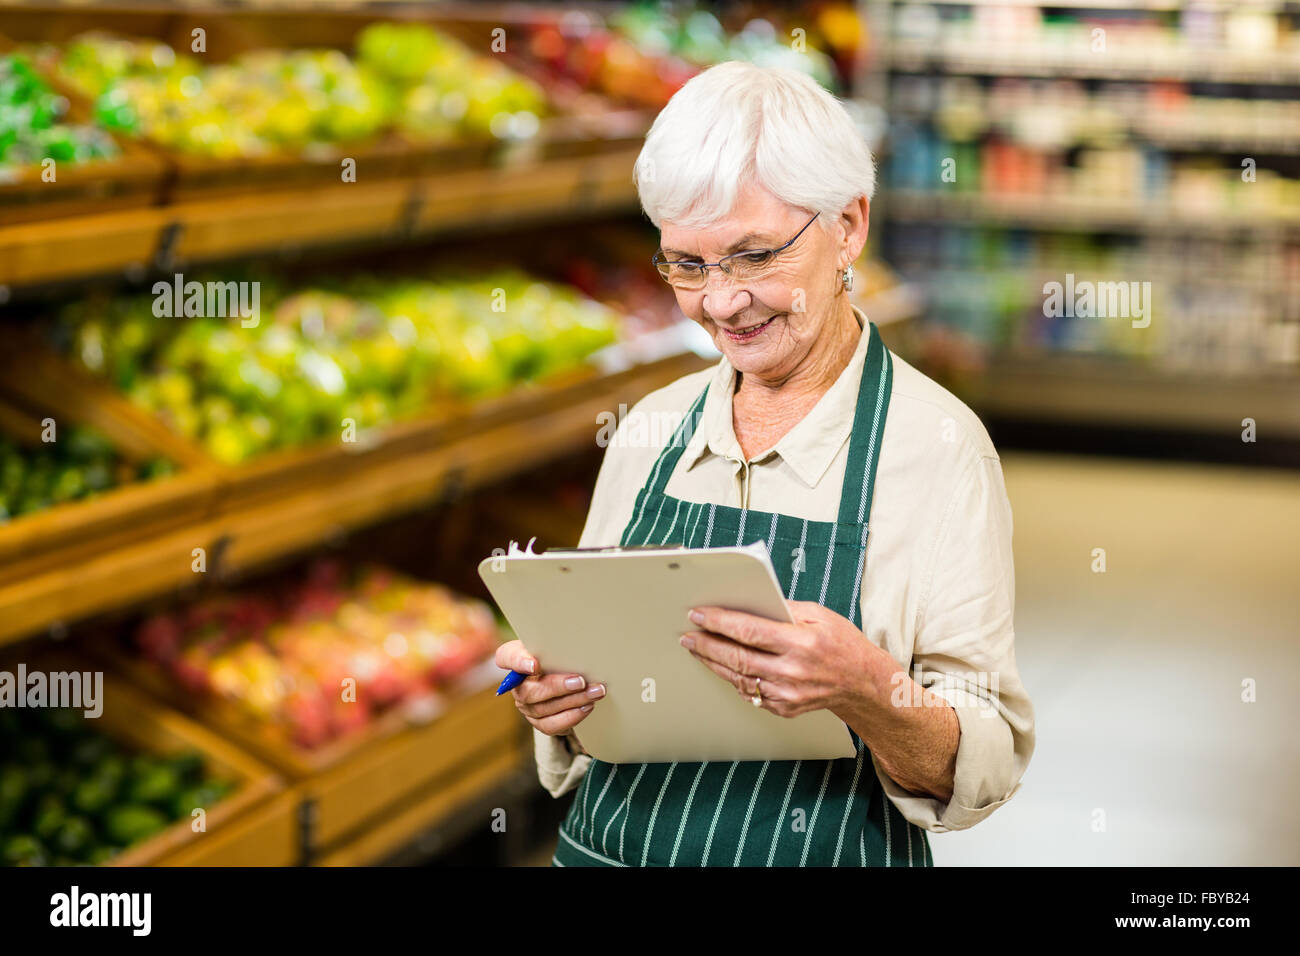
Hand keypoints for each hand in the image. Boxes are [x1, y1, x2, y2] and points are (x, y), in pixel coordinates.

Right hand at [494, 640, 605, 737]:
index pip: (506, 657)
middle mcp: (516, 685)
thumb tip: (576, 647)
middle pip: (530, 691)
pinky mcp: (539, 722)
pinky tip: (587, 706)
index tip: (535, 664)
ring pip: (544, 709)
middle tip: (581, 681)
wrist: (568, 673)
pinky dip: (572, 717)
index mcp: (515, 658)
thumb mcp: (557, 644)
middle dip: (558, 687)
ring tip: (594, 693)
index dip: (518, 662)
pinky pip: (551, 725)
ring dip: (573, 701)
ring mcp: (526, 706)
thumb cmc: (560, 653)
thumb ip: (557, 645)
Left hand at [680, 601, 899, 720]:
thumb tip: (751, 603)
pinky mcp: (784, 708)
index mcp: (801, 643)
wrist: (863, 684)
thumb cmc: (842, 644)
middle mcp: (792, 671)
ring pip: (738, 678)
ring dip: (713, 662)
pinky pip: (750, 693)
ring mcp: (787, 694)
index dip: (719, 622)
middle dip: (706, 644)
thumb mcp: (820, 615)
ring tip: (697, 648)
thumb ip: (785, 609)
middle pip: (737, 657)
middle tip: (687, 634)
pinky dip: (733, 678)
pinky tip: (722, 666)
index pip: (749, 631)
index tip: (698, 614)